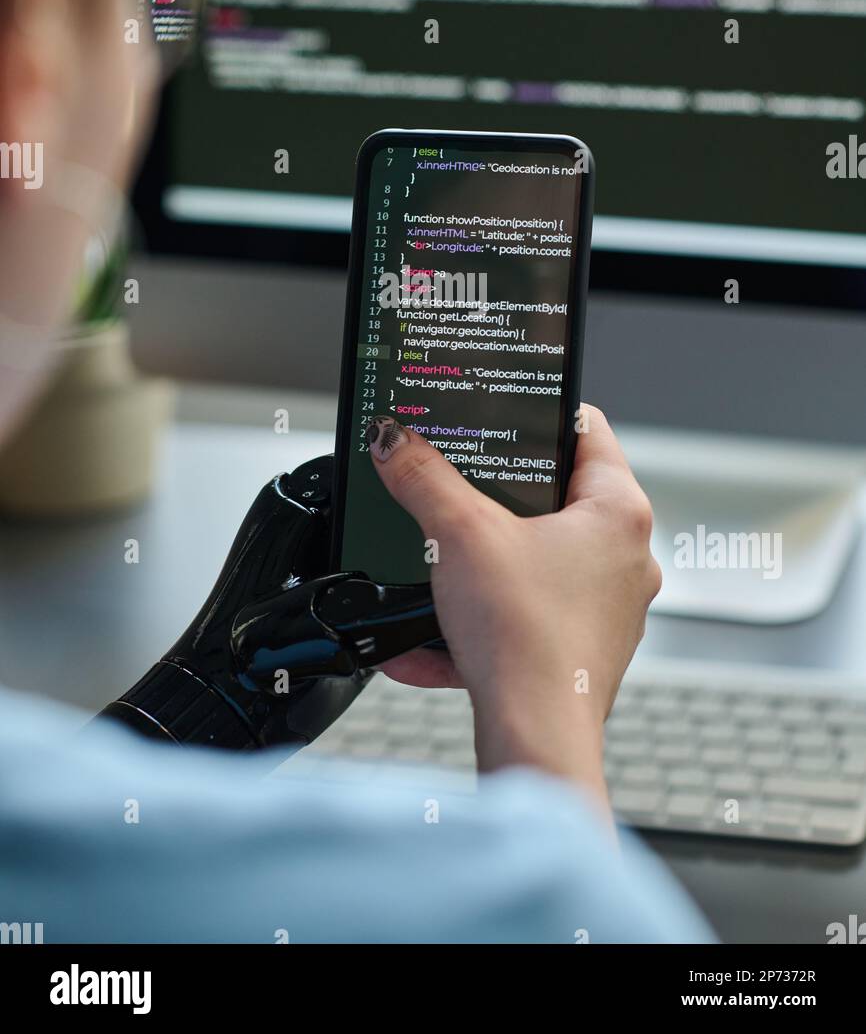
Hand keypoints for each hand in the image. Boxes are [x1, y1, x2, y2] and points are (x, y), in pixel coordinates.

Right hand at [365, 408, 660, 805]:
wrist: (534, 738)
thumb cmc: (525, 637)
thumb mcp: (459, 535)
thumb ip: (422, 477)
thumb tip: (395, 439)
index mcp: (619, 513)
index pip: (587, 429)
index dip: (539, 414)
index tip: (502, 412)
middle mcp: (627, 558)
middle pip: (559, 498)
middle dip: (499, 497)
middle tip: (458, 486)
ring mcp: (609, 608)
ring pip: (538, 563)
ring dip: (482, 566)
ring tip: (439, 564)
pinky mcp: (582, 649)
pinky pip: (525, 617)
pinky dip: (480, 620)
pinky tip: (425, 642)